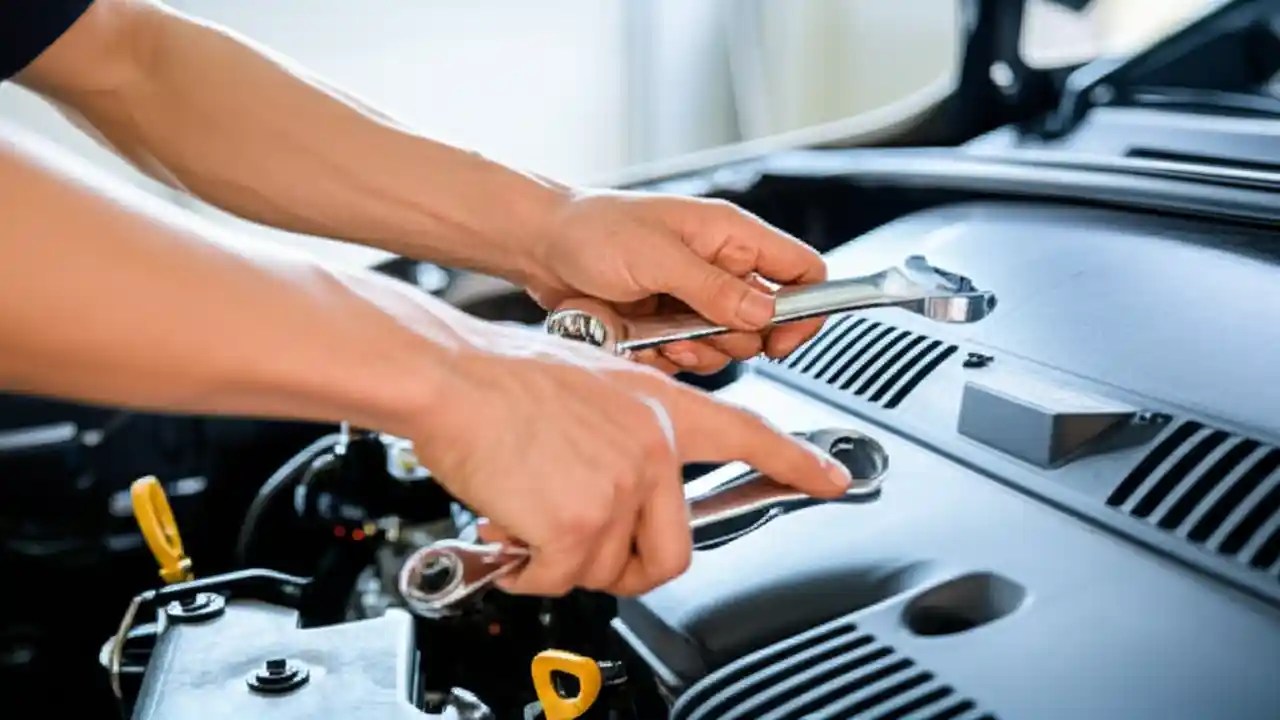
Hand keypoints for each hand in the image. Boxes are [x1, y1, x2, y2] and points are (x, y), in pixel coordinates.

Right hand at [410, 321, 851, 596]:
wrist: (451, 377)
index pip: (748, 434)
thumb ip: (623, 439)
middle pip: (672, 553)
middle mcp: (652, 449)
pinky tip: (507, 528)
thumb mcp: (588, 387)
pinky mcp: (581, 523)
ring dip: (561, 559)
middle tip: (584, 550)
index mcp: (659, 409)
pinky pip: (560, 578)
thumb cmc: (500, 377)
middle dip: (624, 566)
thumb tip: (617, 494)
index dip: (795, 462)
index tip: (831, 479)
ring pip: (606, 569)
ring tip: (527, 514)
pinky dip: (528, 569)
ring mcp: (621, 488)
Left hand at [526, 191, 827, 374]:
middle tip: (697, 330)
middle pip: (766, 321)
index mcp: (730, 235)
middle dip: (734, 339)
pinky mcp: (671, 321)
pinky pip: (691, 355)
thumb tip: (765, 313)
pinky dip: (670, 357)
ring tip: (661, 336)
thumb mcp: (658, 259)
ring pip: (728, 346)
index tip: (781, 340)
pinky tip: (644, 342)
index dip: (804, 309)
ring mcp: (695, 297)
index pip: (802, 270)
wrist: (541, 246)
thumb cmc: (592, 231)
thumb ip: (714, 289)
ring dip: (697, 350)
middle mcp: (720, 266)